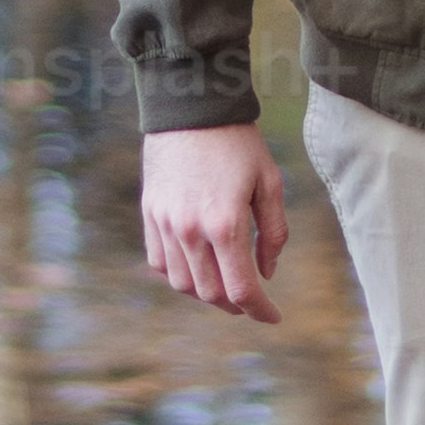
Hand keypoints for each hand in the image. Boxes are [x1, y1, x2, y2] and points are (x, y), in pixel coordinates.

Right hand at [143, 125, 288, 324]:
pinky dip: (180, 274)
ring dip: (207, 293)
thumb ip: (274, 233)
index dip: (260, 310)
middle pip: (211, 293)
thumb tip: (267, 272)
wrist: (191, 107)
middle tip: (252, 300)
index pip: (242, 288)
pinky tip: (198, 267)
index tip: (273, 317)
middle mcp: (190, 231)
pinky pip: (160, 263)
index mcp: (225, 224)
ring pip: (183, 284)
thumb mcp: (270, 182)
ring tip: (225, 285)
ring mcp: (165, 224)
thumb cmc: (239, 143)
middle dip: (235, 304)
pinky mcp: (150, 215)